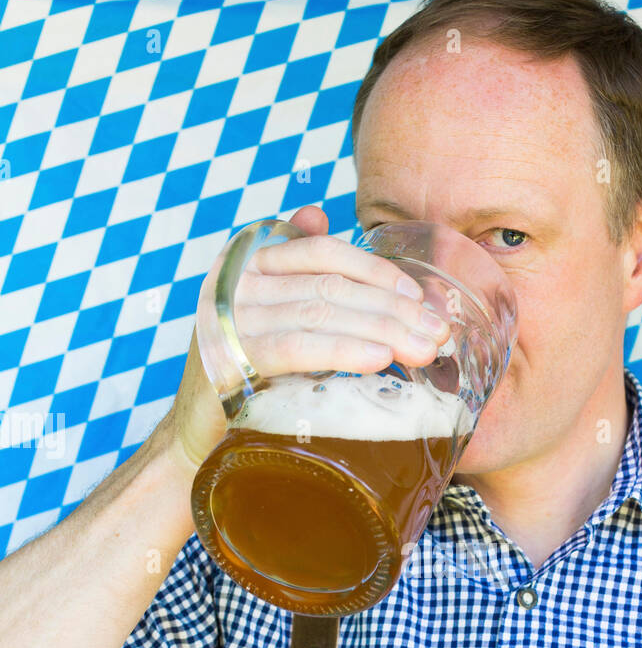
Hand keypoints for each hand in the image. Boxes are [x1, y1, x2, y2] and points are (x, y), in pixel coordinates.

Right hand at [232, 204, 449, 377]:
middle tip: (437, 333)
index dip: (375, 270)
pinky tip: (379, 358)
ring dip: (381, 330)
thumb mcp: (272, 315)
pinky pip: (296, 347)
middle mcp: (239, 283)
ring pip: (321, 312)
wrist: (198, 432)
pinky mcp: (231, 360)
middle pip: (331, 285)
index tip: (419, 298)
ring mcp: (231, 319)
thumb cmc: (246, 375)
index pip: (323, 252)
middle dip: (392, 308)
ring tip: (423, 349)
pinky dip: (342, 350)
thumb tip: (316, 215)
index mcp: (251, 263)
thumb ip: (295, 265)